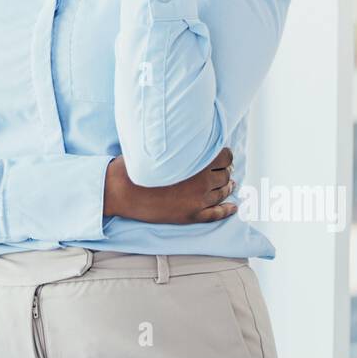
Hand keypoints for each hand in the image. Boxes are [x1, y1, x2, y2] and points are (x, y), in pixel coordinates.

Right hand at [104, 149, 236, 224]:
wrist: (123, 190)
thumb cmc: (139, 165)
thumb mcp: (162, 149)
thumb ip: (181, 146)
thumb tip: (191, 141)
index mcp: (196, 161)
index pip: (225, 156)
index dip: (226, 156)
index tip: (223, 157)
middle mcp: (202, 181)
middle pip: (225, 175)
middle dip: (226, 172)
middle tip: (225, 170)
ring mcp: (198, 201)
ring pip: (222, 193)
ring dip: (228, 187)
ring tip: (229, 185)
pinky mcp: (191, 216)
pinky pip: (217, 214)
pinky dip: (228, 210)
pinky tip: (233, 207)